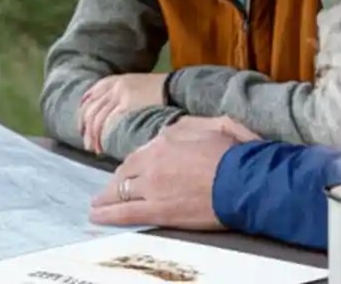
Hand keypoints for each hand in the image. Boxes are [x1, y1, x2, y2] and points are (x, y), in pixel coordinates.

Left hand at [78, 73, 168, 153]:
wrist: (176, 88)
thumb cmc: (160, 92)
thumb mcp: (136, 87)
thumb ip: (121, 96)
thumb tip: (112, 114)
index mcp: (115, 81)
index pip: (90, 96)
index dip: (82, 113)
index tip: (81, 127)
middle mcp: (114, 86)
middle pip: (90, 108)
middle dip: (85, 128)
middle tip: (87, 144)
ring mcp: (119, 94)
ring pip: (96, 117)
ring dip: (93, 135)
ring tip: (95, 149)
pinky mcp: (127, 104)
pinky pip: (109, 121)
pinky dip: (103, 135)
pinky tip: (104, 145)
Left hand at [88, 115, 258, 229]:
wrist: (244, 181)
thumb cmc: (234, 154)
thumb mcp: (213, 125)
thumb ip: (189, 127)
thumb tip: (175, 130)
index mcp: (165, 140)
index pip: (141, 153)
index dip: (134, 164)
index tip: (131, 171)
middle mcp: (153, 162)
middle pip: (126, 172)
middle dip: (116, 181)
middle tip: (110, 188)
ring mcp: (153, 187)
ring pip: (120, 192)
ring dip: (106, 198)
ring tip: (97, 204)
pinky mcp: (158, 210)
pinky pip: (125, 213)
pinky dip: (108, 215)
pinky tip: (97, 216)